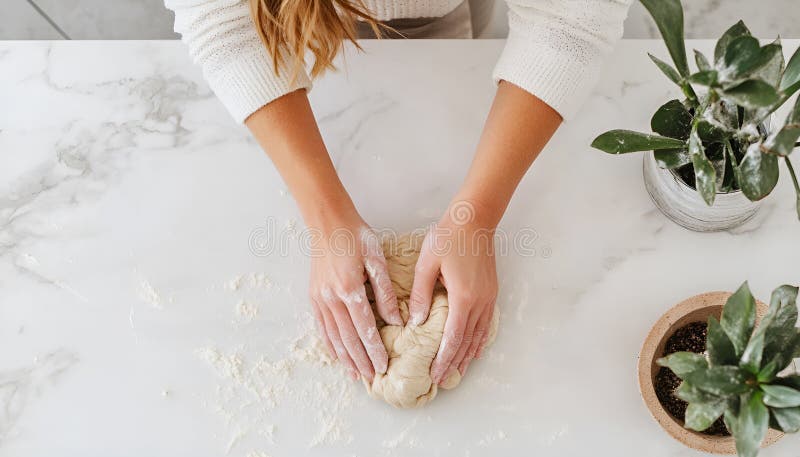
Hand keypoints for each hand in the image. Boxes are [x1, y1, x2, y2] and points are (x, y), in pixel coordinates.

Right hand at [308, 211, 402, 382]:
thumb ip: (385, 292)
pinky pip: (321, 326)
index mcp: (349, 288)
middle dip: (361, 360)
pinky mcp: (314, 296)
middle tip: (372, 377)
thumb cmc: (356, 237)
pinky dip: (330, 344)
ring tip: (355, 374)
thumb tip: (395, 321)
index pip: (364, 328)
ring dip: (344, 357)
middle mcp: (331, 297)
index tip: (383, 366)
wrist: (328, 223)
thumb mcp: (376, 259)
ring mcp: (320, 298)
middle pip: (348, 337)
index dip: (374, 349)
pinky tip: (337, 355)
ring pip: (333, 336)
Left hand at [408, 200, 497, 383]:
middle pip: (467, 341)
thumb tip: (414, 321)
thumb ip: (420, 294)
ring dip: (467, 354)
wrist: (475, 219)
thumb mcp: (427, 264)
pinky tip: (472, 347)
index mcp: (463, 297)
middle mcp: (480, 302)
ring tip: (456, 370)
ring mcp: (489, 297)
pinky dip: (478, 339)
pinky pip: (486, 323)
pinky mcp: (491, 291)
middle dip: (454, 362)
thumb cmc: (448, 237)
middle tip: (441, 379)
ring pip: (479, 335)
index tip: (434, 374)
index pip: (453, 338)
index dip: (444, 359)